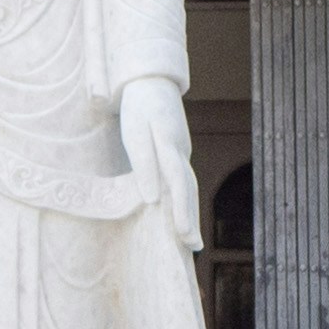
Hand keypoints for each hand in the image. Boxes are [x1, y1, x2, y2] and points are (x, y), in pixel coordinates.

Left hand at [118, 78, 197, 255]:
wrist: (151, 80)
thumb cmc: (138, 106)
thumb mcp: (134, 133)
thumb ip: (144, 165)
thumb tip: (151, 199)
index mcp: (171, 147)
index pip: (178, 186)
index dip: (181, 212)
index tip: (183, 236)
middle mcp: (181, 152)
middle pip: (188, 191)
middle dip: (189, 219)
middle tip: (193, 248)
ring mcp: (182, 151)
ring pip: (188, 186)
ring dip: (189, 212)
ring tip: (191, 240)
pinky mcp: (177, 151)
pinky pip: (182, 179)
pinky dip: (184, 200)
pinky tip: (180, 213)